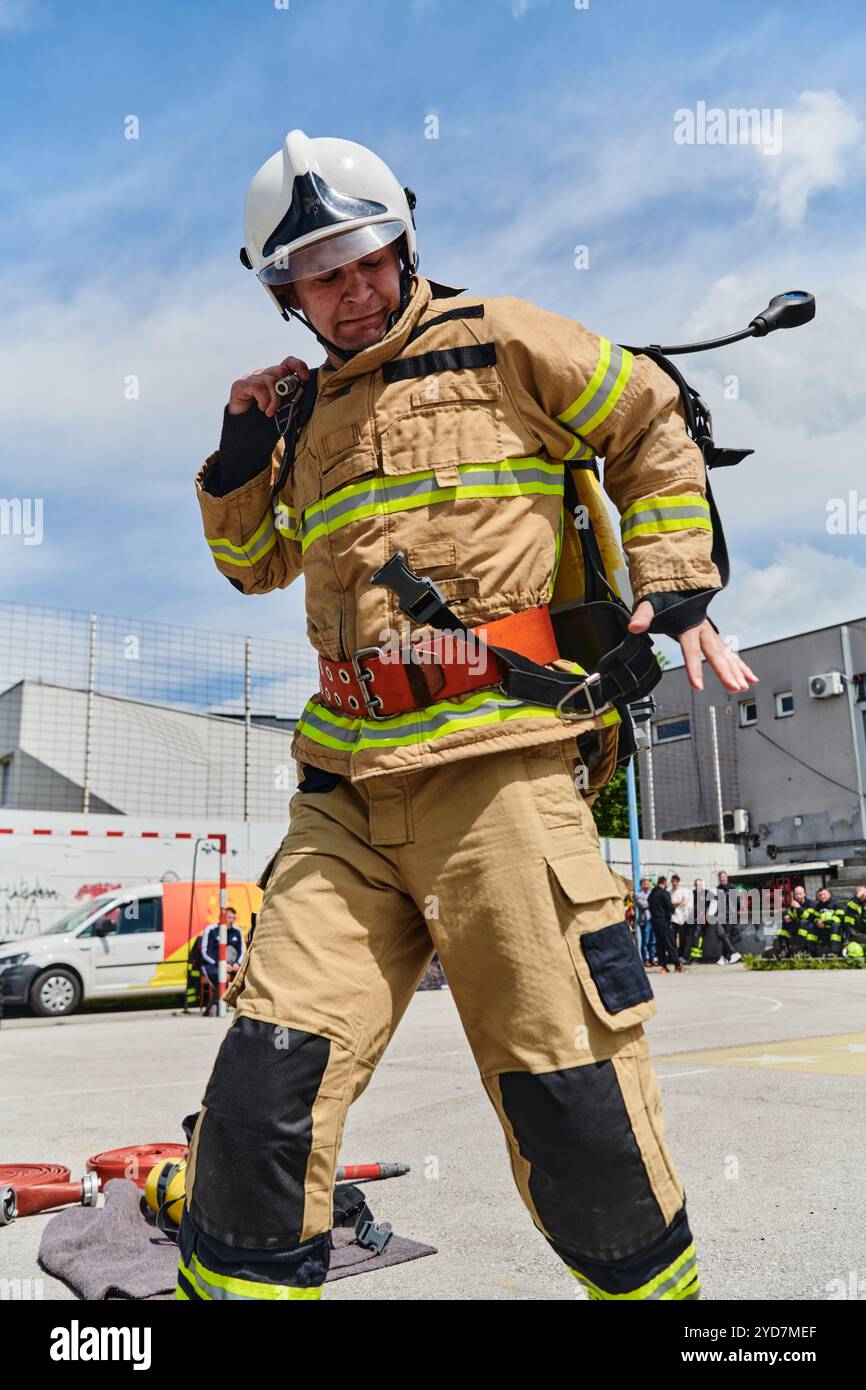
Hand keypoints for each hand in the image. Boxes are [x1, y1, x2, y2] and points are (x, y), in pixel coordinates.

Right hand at [228, 354, 309, 418]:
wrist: (242, 427)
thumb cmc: (263, 416)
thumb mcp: (282, 405)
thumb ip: (291, 396)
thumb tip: (304, 388)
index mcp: (274, 377)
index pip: (288, 362)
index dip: (298, 366)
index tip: (305, 378)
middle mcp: (263, 374)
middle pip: (281, 371)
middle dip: (285, 390)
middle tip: (281, 405)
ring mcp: (251, 378)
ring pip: (271, 381)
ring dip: (274, 400)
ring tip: (270, 411)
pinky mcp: (240, 384)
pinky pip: (258, 387)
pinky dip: (263, 400)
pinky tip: (262, 408)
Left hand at [628, 600, 758, 693]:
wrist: (677, 585)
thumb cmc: (664, 598)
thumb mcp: (650, 604)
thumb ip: (643, 616)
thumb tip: (634, 626)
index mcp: (689, 625)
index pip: (691, 649)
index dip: (694, 668)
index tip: (698, 685)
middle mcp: (704, 630)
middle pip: (715, 654)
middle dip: (725, 672)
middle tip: (734, 687)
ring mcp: (711, 634)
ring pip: (727, 655)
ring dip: (736, 671)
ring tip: (743, 687)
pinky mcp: (714, 638)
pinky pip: (730, 654)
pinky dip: (741, 666)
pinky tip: (749, 678)